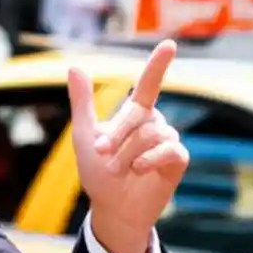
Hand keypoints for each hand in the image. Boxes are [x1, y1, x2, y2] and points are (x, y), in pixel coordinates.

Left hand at [66, 40, 188, 252]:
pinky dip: (148, 160)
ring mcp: (168, 141)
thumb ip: (82, 102)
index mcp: (136, 114)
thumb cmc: (98, 174)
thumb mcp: (85, 136)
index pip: (149, 83)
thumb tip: (74, 66)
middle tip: (103, 154)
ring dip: (129, 154)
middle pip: (141, 115)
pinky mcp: (178, 160)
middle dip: (118, 135)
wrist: (111, 208)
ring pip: (151, 134)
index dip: (159, 64)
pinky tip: (138, 170)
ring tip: (120, 170)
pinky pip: (168, 150)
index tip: (170, 44)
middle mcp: (156, 123)